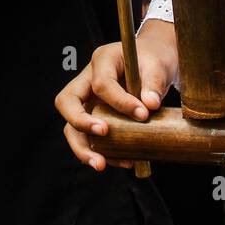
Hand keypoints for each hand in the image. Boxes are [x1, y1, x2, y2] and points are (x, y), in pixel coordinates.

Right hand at [54, 19, 177, 170]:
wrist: (154, 62)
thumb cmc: (153, 60)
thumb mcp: (158, 65)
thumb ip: (153, 83)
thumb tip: (150, 105)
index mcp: (102, 60)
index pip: (101, 84)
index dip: (120, 101)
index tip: (143, 114)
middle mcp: (87, 80)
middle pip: (67, 102)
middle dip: (81, 122)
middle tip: (103, 132)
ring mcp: (88, 100)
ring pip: (71, 125)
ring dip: (83, 147)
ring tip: (101, 164)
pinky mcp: (94, 117)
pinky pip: (88, 138)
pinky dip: (101, 152)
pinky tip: (122, 161)